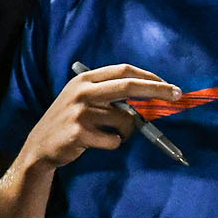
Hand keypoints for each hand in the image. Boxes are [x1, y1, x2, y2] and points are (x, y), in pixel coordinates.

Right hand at [20, 63, 177, 170]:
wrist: (40, 146)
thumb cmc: (68, 120)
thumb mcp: (82, 98)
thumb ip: (109, 93)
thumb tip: (147, 94)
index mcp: (85, 79)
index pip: (124, 71)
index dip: (149, 77)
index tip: (169, 85)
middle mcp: (82, 91)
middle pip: (129, 86)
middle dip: (157, 90)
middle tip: (177, 95)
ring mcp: (80, 112)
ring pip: (125, 120)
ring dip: (126, 131)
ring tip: (109, 134)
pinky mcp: (80, 133)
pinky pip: (114, 140)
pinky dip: (113, 144)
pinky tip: (95, 143)